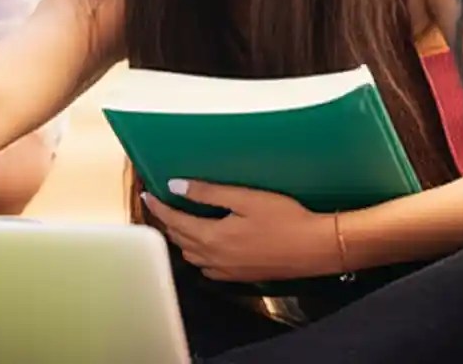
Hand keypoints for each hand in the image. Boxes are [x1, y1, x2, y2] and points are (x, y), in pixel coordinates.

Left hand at [142, 179, 340, 282]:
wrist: (315, 248)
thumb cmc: (285, 218)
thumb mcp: (246, 198)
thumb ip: (209, 193)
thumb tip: (176, 185)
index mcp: (212, 237)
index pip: (174, 221)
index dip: (159, 207)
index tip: (148, 195)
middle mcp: (214, 258)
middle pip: (179, 239)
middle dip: (167, 221)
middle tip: (162, 204)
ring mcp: (226, 270)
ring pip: (191, 255)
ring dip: (181, 238)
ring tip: (180, 221)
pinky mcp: (239, 276)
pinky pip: (206, 267)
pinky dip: (198, 254)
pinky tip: (205, 244)